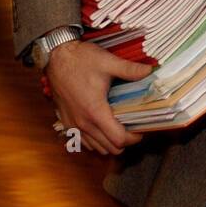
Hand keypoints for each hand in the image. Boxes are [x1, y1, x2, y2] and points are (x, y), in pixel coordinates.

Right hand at [45, 40, 149, 155]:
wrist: (55, 58)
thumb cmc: (80, 60)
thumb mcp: (108, 62)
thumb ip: (130, 69)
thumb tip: (150, 71)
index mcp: (95, 111)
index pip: (118, 139)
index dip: (134, 138)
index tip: (141, 128)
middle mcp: (83, 123)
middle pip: (110, 148)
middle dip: (125, 141)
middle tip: (133, 127)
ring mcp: (73, 125)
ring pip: (97, 148)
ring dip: (111, 142)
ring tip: (119, 126)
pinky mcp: (66, 123)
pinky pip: (84, 142)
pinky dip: (96, 140)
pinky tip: (103, 126)